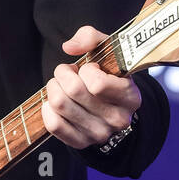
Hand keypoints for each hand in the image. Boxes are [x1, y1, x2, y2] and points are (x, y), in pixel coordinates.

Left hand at [42, 25, 140, 150]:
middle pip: (73, 91)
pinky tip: (55, 102)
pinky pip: (53, 124)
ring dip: (54, 88)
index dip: (86, 70)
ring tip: (61, 85)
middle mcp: (117, 119)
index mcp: (130, 97)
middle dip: (63, 74)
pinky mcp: (81, 142)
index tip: (89, 68)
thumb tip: (69, 47)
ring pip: (60, 104)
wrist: (111, 106)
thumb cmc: (108, 75)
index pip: (97, 83)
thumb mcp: (108, 51)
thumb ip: (92, 37)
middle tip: (67, 72)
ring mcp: (99, 133)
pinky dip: (48, 109)